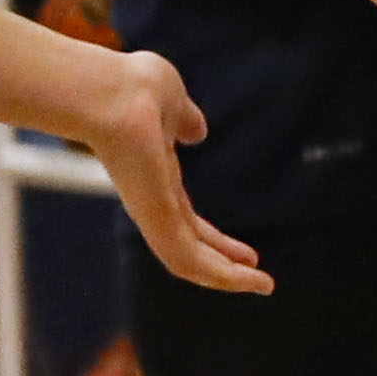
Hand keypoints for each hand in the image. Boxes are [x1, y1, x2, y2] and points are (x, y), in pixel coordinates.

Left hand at [79, 49, 267, 294]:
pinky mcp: (155, 219)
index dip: (217, 238)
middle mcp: (153, 199)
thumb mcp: (173, 103)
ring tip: (263, 287)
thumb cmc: (134, 89)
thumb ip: (185, 119)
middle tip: (258, 277)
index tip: (248, 252)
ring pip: (189, 261)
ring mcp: (152, 211)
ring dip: (228, 277)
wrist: (113, 93)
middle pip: (191, 243)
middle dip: (224, 261)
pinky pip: (187, 261)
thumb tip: (195, 130)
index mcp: (158, 175)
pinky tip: (250, 280)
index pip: (189, 218)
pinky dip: (221, 275)